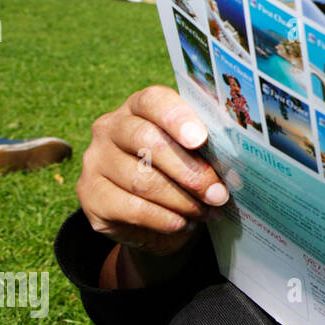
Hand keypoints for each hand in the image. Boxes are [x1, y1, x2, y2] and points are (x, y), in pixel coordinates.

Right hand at [76, 85, 227, 264]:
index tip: (201, 139)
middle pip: (149, 142)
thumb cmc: (182, 173)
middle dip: (190, 171)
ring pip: (142, 180)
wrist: (155, 216)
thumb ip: (207, 149)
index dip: (178, 118)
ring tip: (206, 211)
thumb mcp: (196, 156)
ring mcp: (96, 160)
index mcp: (140, 106)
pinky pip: (130, 208)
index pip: (154, 101)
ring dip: (182, 200)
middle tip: (218, 193)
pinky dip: (163, 219)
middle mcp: (110, 127)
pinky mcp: (90, 195)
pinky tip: (182, 223)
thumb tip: (234, 163)